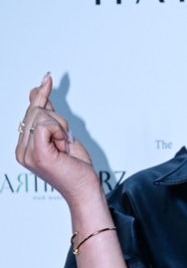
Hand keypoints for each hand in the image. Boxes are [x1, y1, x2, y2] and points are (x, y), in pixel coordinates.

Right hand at [16, 74, 99, 204]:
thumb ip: (50, 116)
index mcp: (24, 146)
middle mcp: (21, 150)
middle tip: (66, 142)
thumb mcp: (62, 135)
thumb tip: (39, 91)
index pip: (30, 112)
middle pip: (36, 111)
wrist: (85, 190)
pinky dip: (60, 131)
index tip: (47, 78)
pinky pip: (45, 125)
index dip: (41, 96)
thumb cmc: (77, 168)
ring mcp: (26, 154)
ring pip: (42, 116)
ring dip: (61, 128)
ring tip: (65, 148)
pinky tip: (64, 146)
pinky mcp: (38, 155)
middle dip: (58, 121)